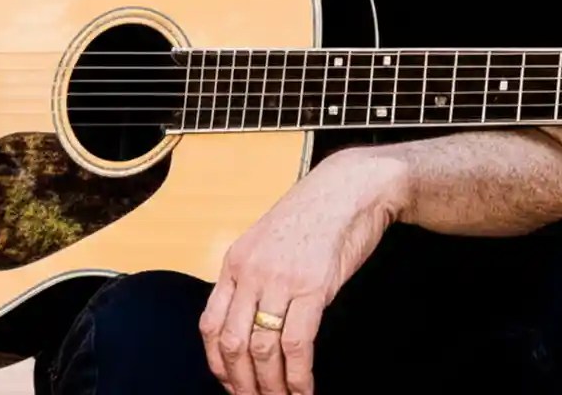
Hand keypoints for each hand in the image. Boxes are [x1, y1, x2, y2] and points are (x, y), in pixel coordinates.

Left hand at [198, 149, 405, 394]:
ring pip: (263, 349)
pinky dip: (299, 375)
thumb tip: (250, 321)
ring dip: (271, 386)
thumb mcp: (269, 241)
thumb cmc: (315, 213)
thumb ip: (255, 276)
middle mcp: (251, 272)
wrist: (350, 188)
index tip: (230, 385)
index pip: (211, 325)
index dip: (218, 364)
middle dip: (242, 383)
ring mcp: (281, 279)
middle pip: (233, 344)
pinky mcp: (313, 287)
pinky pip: (298, 344)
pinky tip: (304, 389)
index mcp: (235, 262)